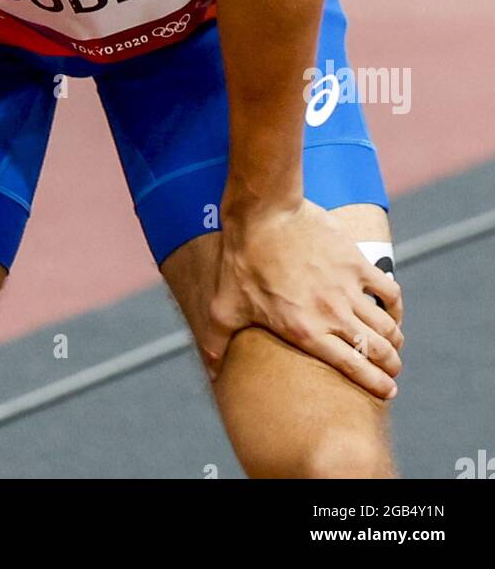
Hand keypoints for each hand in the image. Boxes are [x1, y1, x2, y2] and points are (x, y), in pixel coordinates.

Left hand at [203, 198, 403, 398]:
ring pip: (387, 325)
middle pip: (377, 350)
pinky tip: (393, 309)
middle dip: (390, 366)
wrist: (264, 213)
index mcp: (305, 332)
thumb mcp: (224, 306)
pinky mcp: (356, 262)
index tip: (388, 391)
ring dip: (395, 339)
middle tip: (392, 370)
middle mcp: (332, 315)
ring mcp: (347, 289)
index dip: (376, 384)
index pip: (353, 367)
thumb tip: (210, 370)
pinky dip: (396, 304)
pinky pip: (389, 290)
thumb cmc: (243, 259)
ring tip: (393, 344)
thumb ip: (217, 342)